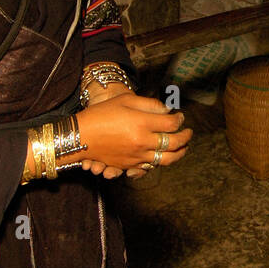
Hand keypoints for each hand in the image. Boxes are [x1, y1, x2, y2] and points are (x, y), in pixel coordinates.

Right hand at [76, 92, 192, 177]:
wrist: (79, 136)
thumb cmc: (101, 114)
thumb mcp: (125, 101)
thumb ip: (149, 104)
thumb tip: (168, 110)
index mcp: (142, 124)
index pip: (172, 124)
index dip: (180, 120)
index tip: (181, 117)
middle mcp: (142, 142)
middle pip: (174, 144)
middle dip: (186, 138)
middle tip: (189, 133)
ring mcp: (137, 156)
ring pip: (166, 160)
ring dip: (179, 154)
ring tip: (183, 148)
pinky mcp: (129, 165)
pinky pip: (151, 166)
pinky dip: (161, 161)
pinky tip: (162, 155)